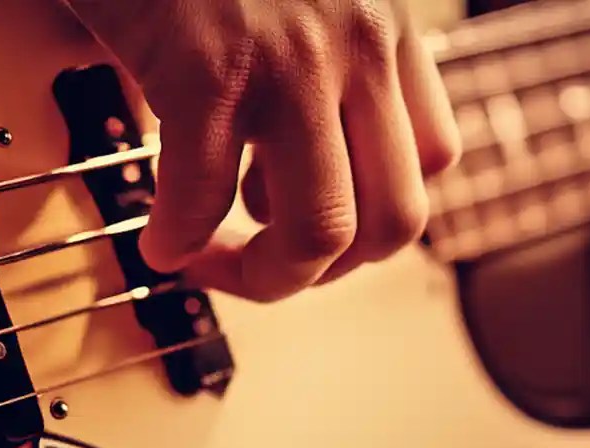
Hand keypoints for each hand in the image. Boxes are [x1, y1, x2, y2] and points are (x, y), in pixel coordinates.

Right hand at [64, 0, 461, 300]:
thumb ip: (313, 61)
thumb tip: (268, 165)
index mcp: (385, 27)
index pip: (432, 160)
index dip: (375, 220)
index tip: (315, 226)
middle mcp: (360, 48)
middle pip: (396, 221)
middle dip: (326, 276)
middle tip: (265, 270)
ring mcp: (293, 62)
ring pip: (320, 232)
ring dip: (260, 278)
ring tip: (209, 263)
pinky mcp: (212, 66)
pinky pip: (205, 199)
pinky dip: (177, 239)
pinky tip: (157, 236)